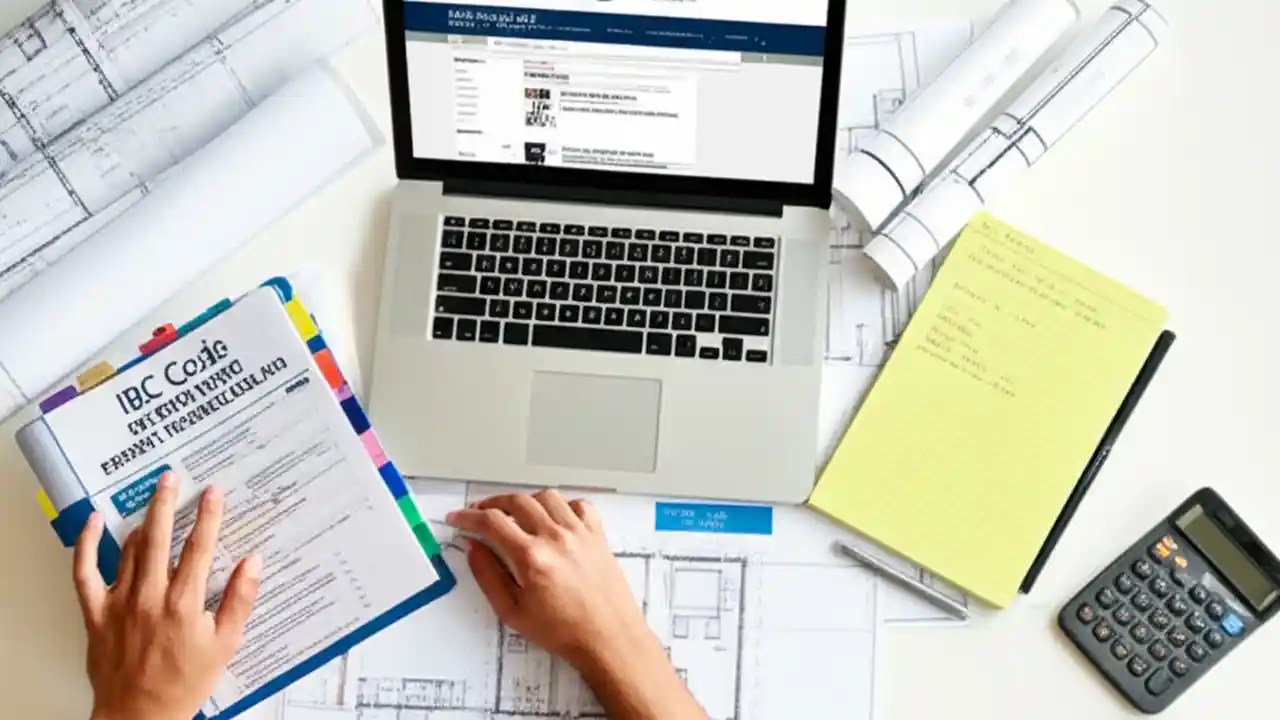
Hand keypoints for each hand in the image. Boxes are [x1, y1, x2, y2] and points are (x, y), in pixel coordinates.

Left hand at [74, 472, 261, 719]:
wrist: (140, 715)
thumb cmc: (184, 682)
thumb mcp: (226, 643)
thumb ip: (240, 599)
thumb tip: (253, 562)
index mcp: (184, 604)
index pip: (199, 547)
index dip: (208, 515)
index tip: (214, 492)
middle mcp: (150, 597)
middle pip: (159, 537)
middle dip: (167, 503)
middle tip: (172, 477)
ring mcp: (119, 603)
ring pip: (129, 549)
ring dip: (142, 520)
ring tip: (153, 498)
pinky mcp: (96, 613)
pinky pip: (84, 572)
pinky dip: (86, 544)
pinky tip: (92, 522)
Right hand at [447, 491, 706, 719]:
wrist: (608, 639)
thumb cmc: (563, 632)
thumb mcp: (512, 612)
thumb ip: (488, 575)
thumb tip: (474, 547)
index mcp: (532, 557)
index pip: (492, 522)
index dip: (468, 517)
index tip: (458, 518)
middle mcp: (556, 537)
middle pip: (517, 501)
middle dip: (492, 503)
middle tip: (481, 513)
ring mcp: (580, 533)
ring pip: (547, 497)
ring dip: (526, 500)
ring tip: (516, 513)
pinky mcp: (598, 536)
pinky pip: (579, 505)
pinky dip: (562, 505)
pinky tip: (554, 518)